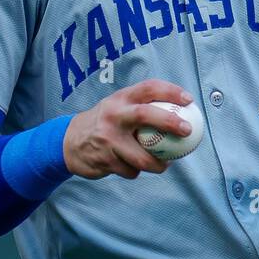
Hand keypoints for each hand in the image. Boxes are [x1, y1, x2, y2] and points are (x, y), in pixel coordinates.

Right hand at [62, 79, 193, 178]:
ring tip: (166, 164)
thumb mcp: (118, 106)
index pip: (148, 88)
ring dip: (158, 164)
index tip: (189, 100)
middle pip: (144, 115)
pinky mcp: (105, 160)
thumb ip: (142, 106)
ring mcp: (108, 139)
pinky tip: (135, 167)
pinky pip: (131, 170)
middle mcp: (113, 116)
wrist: (69, 142)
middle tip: (188, 131)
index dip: (170, 91)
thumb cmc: (105, 122)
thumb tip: (181, 111)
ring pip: (141, 156)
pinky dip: (136, 170)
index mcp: (120, 99)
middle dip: (169, 122)